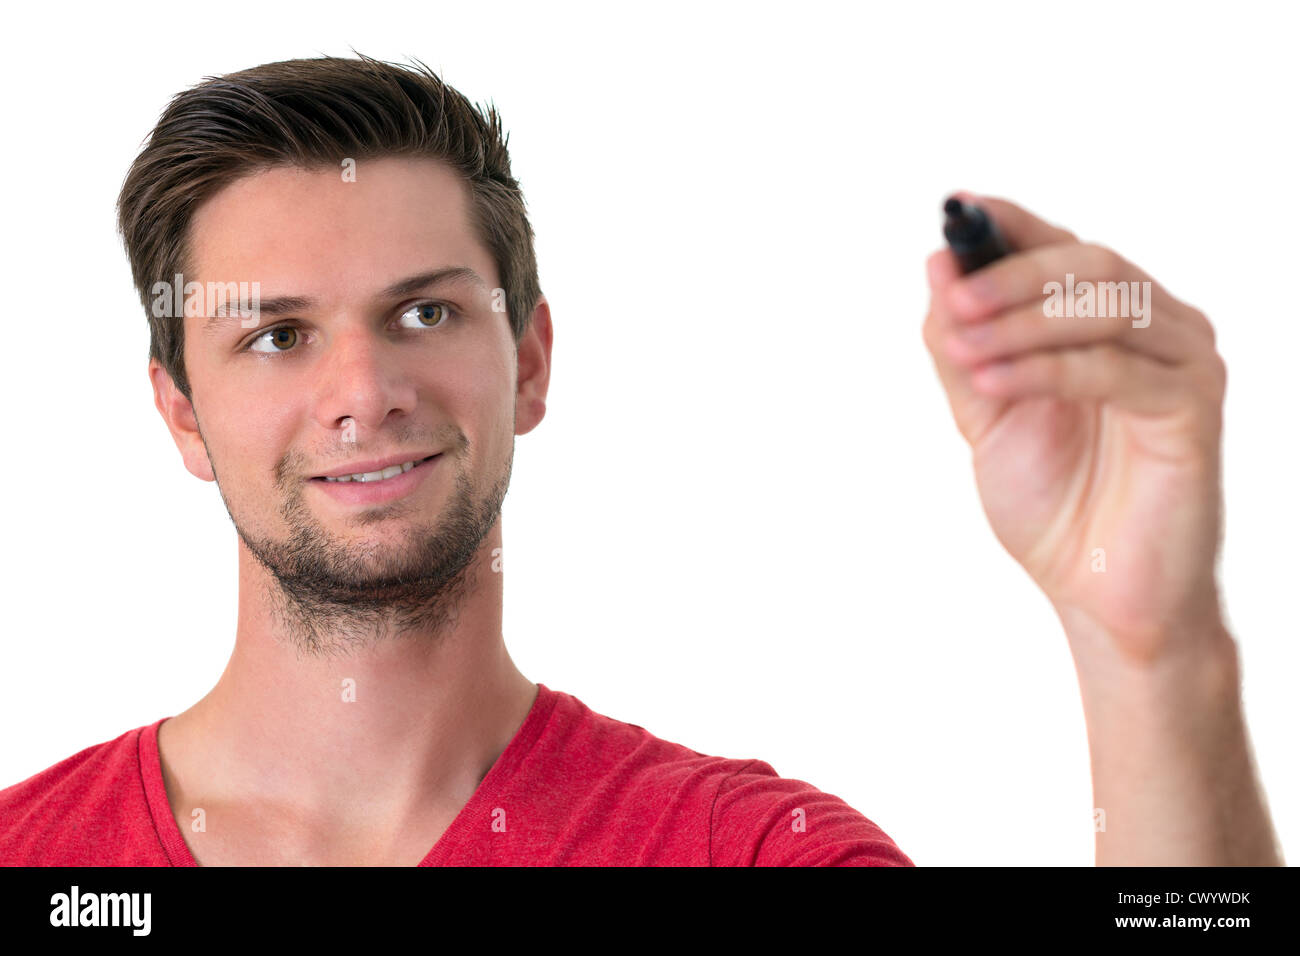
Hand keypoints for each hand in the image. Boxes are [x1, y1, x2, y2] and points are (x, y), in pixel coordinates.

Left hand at [922, 193, 1228, 664]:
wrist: (1099, 595)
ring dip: (1020, 324)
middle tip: (953, 297)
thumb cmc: (1053, 505)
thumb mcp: (985, 416)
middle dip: (1010, 276)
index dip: (1011, 224)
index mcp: (1111, 322)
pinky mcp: (1194, 410)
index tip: (958, 206)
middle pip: (1089, 264)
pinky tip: (990, 383)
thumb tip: (937, 263)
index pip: (1064, 248)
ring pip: (1103, 309)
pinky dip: (1043, 371)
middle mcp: (1159, 328)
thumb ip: (962, 345)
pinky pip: (1113, 370)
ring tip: (961, 347)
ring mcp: (1184, 365)